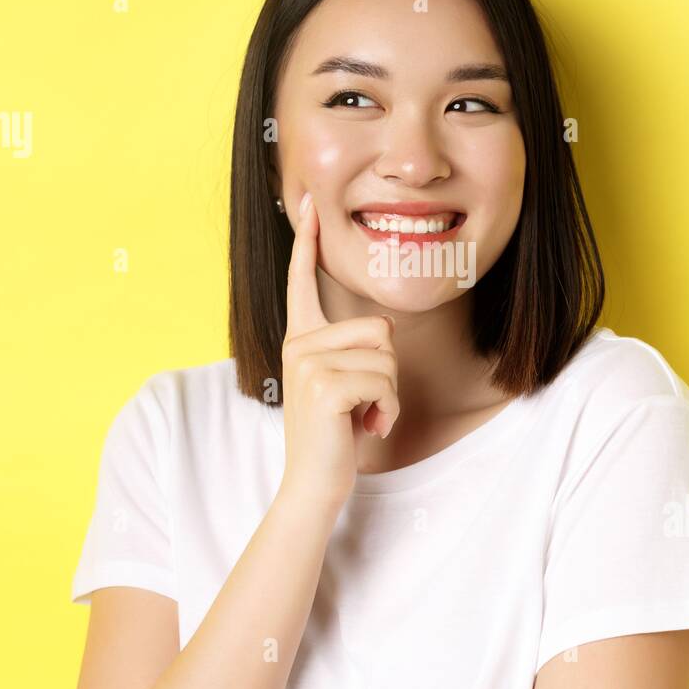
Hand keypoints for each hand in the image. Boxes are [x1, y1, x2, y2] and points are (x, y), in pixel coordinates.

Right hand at [277, 192, 399, 508]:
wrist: (314, 484)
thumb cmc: (335, 435)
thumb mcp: (341, 383)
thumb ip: (348, 351)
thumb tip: (378, 330)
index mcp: (300, 338)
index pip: (303, 280)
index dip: (308, 241)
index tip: (309, 204)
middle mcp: (299, 344)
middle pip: (379, 329)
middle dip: (387, 373)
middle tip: (363, 405)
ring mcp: (308, 363)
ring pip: (386, 357)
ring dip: (389, 395)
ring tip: (362, 417)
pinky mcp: (325, 386)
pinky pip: (385, 382)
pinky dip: (388, 411)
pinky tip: (366, 429)